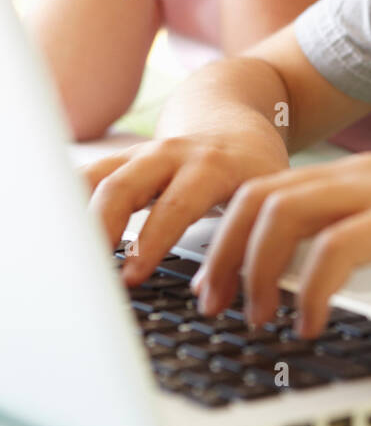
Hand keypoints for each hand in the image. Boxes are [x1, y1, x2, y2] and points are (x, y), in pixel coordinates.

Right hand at [82, 132, 290, 283]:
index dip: (152, 241)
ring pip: (95, 179)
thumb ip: (237, 246)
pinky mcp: (120, 162)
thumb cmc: (249, 171)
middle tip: (89, 273)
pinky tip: (56, 232)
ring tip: (66, 258)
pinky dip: (67, 202)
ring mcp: (140, 156)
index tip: (131, 276)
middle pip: (122, 187)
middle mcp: (170, 156)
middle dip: (101, 230)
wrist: (233, 128)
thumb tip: (209, 297)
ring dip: (76, 217)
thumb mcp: (258, 204)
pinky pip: (85, 178)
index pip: (177, 204)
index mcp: (211, 166)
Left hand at [188, 152, 370, 333]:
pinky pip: (337, 248)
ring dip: (258, 270)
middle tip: (216, 308)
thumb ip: (352, 241)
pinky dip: (310, 288)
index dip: (225, 239)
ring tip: (259, 319)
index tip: (213, 289)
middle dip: (225, 255)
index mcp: (355, 178)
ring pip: (285, 213)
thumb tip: (298, 277)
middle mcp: (362, 175)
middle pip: (259, 196)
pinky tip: (309, 323)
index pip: (263, 190)